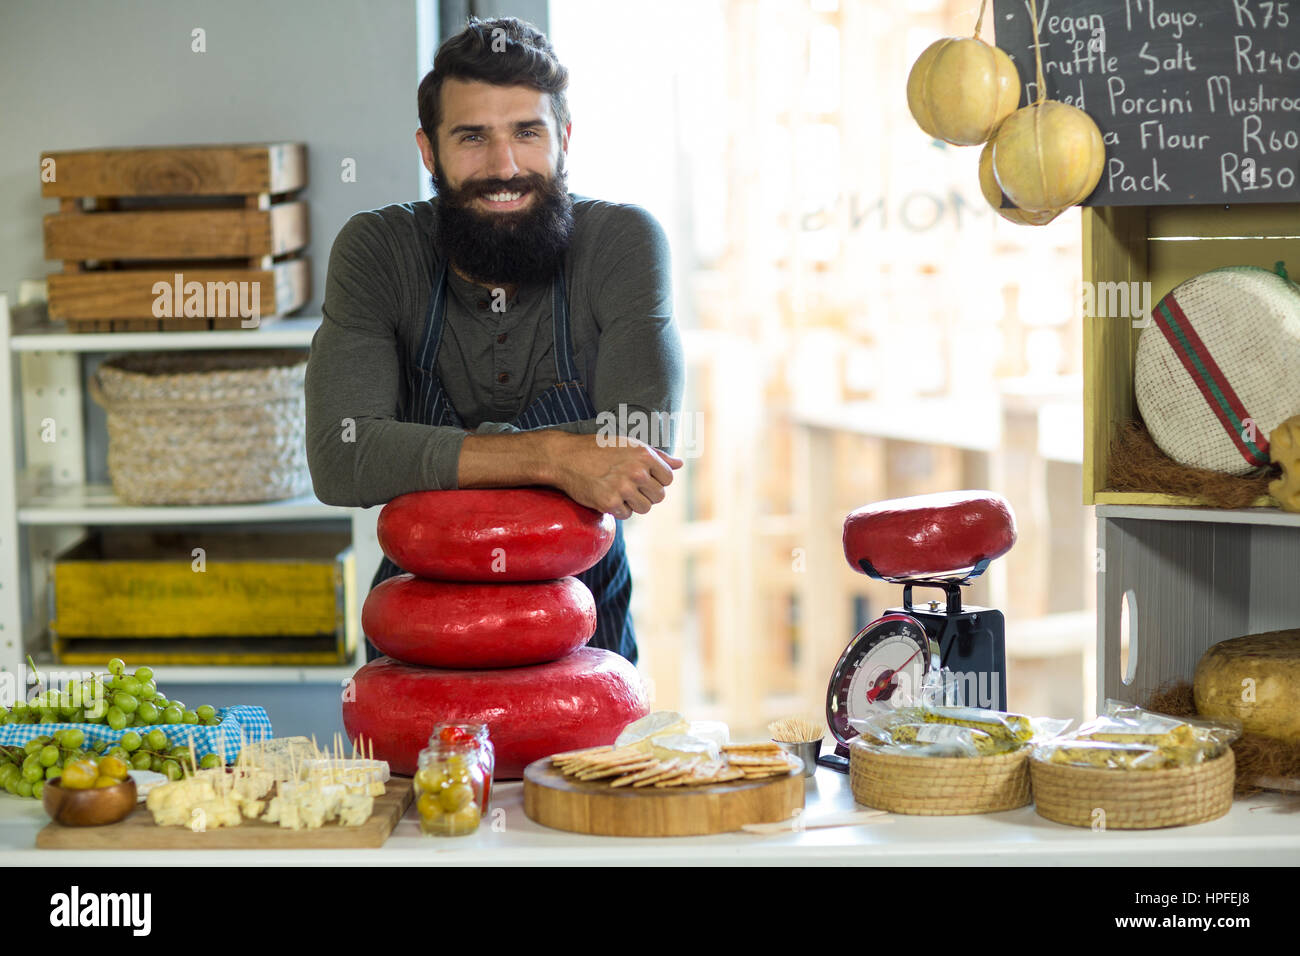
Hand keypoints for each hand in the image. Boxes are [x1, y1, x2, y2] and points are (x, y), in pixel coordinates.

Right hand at [547, 432, 683, 518]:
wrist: (565, 457)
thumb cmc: (599, 449)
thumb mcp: (629, 445)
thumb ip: (657, 456)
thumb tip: (680, 464)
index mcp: (644, 455)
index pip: (668, 479)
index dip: (656, 480)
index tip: (642, 477)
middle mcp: (636, 471)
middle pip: (659, 496)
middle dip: (646, 494)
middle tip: (629, 486)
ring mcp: (623, 488)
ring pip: (645, 508)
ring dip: (634, 503)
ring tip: (619, 491)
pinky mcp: (609, 503)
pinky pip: (626, 514)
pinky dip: (619, 509)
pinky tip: (607, 495)